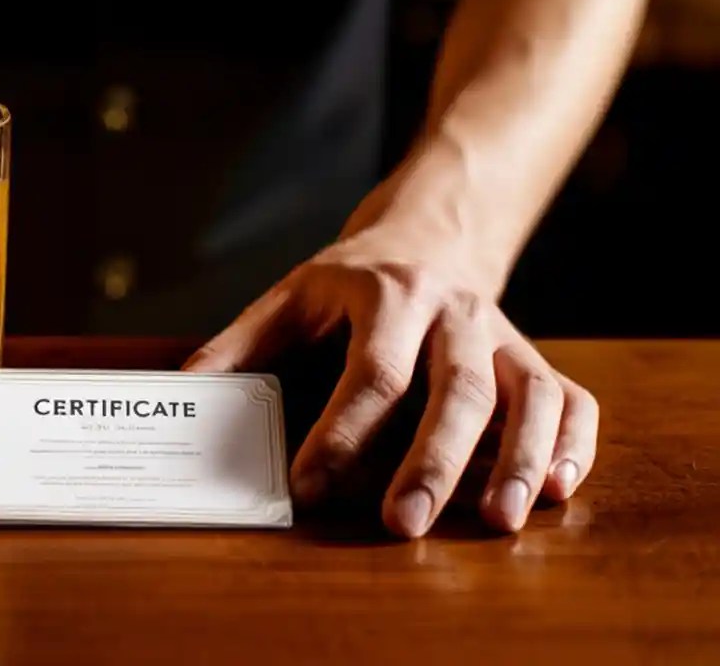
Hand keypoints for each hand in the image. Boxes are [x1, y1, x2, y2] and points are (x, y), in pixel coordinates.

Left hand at [184, 227, 597, 537]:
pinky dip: (573, 444)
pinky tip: (559, 490)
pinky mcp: (533, 356)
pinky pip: (571, 398)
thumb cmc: (352, 279)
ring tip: (500, 521)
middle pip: (456, 386)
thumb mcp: (291, 294)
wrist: (429, 233)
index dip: (342, 431)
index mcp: (387, 294)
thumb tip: (184, 391)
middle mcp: (454, 312)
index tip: (310, 485)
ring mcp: (502, 335)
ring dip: (520, 459)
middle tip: (404, 522)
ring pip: (528, 393)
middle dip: (433, 459)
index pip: (370, 370)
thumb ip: (241, 343)